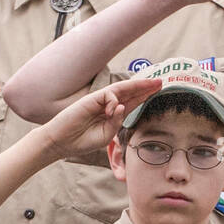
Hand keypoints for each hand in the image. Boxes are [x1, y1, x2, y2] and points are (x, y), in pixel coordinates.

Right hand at [38, 78, 162, 159]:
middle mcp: (108, 106)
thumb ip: (117, 123)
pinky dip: (114, 101)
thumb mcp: (106, 135)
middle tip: (161, 82)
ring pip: (122, 89)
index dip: (145, 96)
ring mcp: (100, 101)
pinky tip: (114, 109)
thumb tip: (123, 107)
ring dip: (138, 86)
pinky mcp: (91, 99)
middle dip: (145, 87)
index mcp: (113, 115)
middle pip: (130, 93)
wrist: (62, 142)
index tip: (158, 91)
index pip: (132, 102)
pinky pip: (109, 95)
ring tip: (152, 83)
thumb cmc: (82, 140)